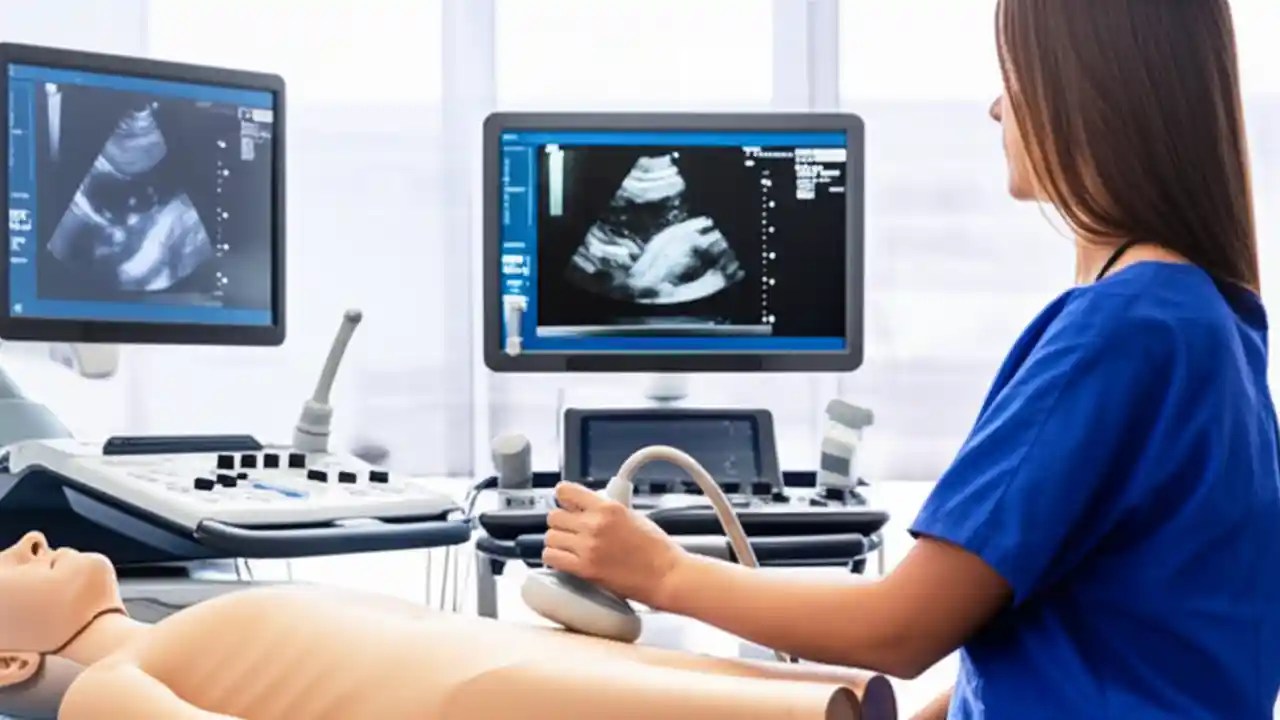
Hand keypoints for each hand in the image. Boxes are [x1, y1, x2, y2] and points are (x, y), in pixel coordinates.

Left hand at [542, 482, 688, 608]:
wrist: (667, 575)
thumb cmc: (658, 549)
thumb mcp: (633, 516)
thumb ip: (607, 510)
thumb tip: (587, 508)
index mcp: (608, 507)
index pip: (566, 492)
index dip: (563, 499)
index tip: (566, 504)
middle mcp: (594, 524)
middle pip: (554, 516)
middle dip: (561, 522)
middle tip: (571, 530)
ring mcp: (588, 547)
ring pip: (550, 537)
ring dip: (558, 541)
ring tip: (569, 546)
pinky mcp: (585, 569)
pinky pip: (552, 558)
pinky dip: (555, 558)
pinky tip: (565, 559)